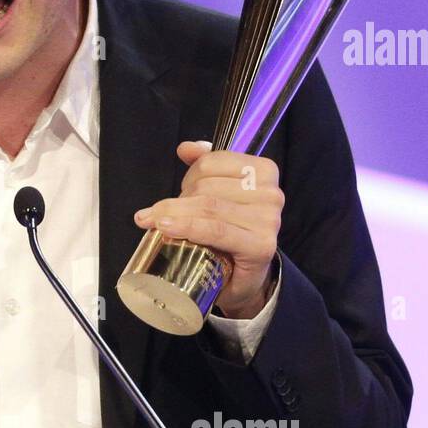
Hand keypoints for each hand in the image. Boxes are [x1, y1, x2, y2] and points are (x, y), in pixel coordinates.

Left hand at [133, 140, 282, 318]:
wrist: (244, 279)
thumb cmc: (230, 233)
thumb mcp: (219, 195)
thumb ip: (207, 167)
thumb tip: (186, 148)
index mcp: (264, 171)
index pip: (213, 162)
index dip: (188, 175)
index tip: (179, 191)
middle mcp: (271, 193)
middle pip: (207, 186)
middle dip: (178, 199)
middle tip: (162, 215)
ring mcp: (268, 220)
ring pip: (207, 207)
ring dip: (173, 213)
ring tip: (156, 223)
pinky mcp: (260, 246)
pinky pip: (215, 230)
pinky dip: (187, 228)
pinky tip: (165, 228)